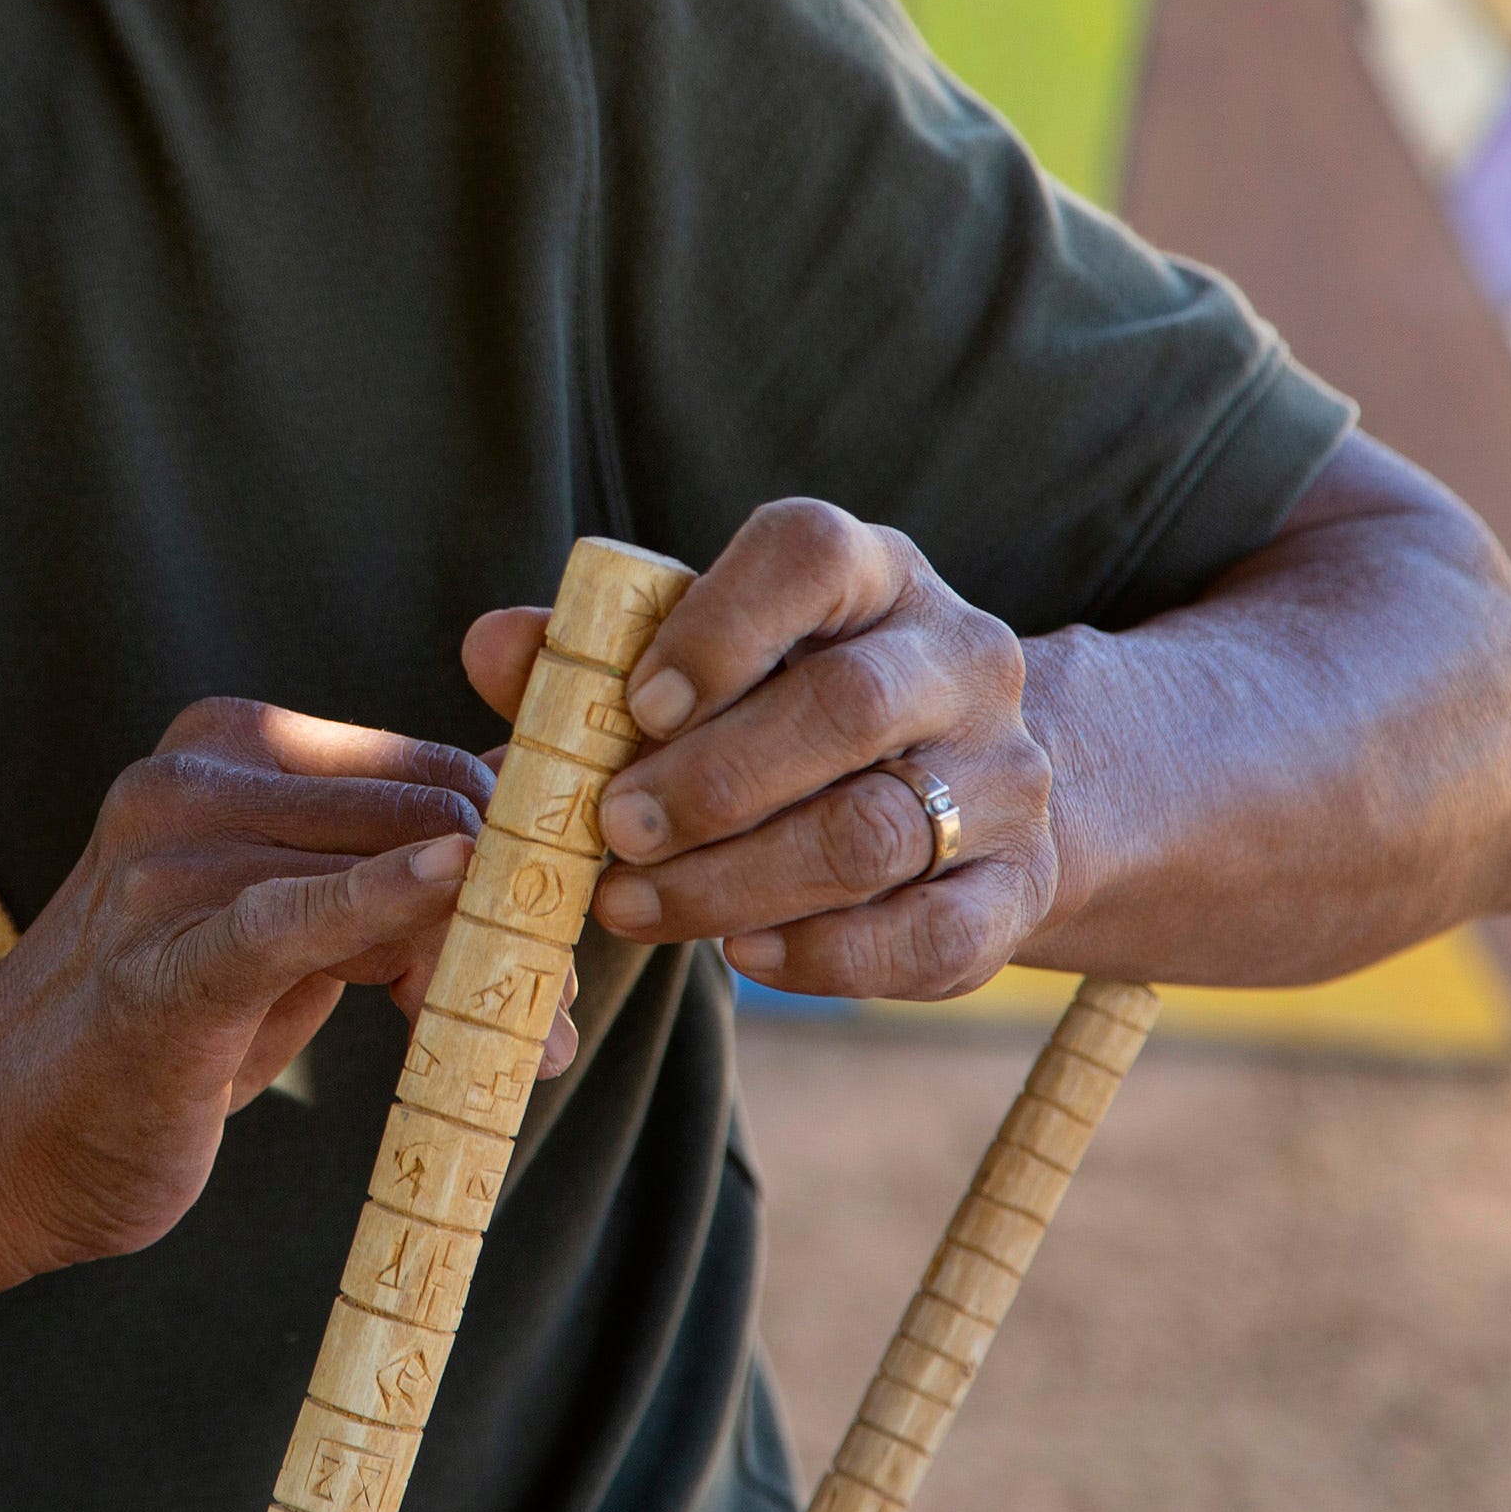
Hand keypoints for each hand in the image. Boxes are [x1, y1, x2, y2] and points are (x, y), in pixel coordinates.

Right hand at [0, 699, 537, 1280]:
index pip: (425, 764)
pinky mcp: (158, 961)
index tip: (550, 952)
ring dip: (479, 966)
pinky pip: (292, 917)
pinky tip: (446, 889)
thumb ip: (388, 854)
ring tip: (522, 1050)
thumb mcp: (283, 922)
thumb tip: (529, 792)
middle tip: (548, 1021)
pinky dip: (379, 901)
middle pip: (427, 808)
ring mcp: (163, 864)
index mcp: (220, 745)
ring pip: (394, 867)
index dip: (510, 858)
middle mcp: (186, 778)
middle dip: (510, 912)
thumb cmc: (157, 1035)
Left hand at [461, 500, 1056, 999]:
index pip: (811, 554)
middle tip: (611, 831)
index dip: (718, 628)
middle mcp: (957, 657)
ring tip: (633, 904)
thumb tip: (492, 646)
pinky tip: (742, 951)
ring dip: (735, 880)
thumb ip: (591, 654)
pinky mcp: (1018, 886)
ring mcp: (1003, 775)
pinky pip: (927, 937)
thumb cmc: (783, 703)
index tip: (636, 704)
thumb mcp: (700, 657)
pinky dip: (822, 956)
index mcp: (873, 572)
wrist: (957, 782)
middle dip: (710, 782)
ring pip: (873, 833)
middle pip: (846, 709)